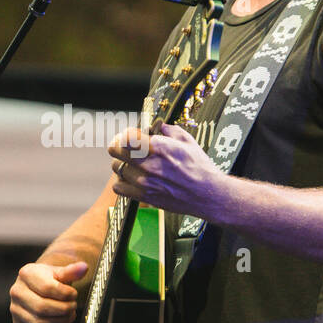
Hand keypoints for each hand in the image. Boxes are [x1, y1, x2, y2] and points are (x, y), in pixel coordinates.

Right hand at [9, 260, 87, 322]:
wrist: (38, 288)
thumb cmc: (50, 279)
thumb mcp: (60, 272)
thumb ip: (72, 271)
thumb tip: (84, 267)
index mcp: (26, 274)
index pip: (47, 288)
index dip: (66, 294)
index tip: (74, 294)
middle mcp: (16, 292)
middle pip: (41, 307)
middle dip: (64, 310)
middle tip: (73, 307)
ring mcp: (15, 310)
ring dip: (60, 322)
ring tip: (69, 315)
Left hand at [108, 123, 224, 218]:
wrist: (207, 194)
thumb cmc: (199, 166)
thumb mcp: (187, 140)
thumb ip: (168, 130)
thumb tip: (156, 126)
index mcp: (159, 147)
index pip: (125, 136)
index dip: (126, 134)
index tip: (131, 135)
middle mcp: (148, 164)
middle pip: (115, 150)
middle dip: (119, 145)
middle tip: (125, 147)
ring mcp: (144, 182)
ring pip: (116, 168)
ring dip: (122, 163)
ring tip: (132, 164)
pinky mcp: (144, 196)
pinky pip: (118, 187)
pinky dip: (122, 181)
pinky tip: (132, 178)